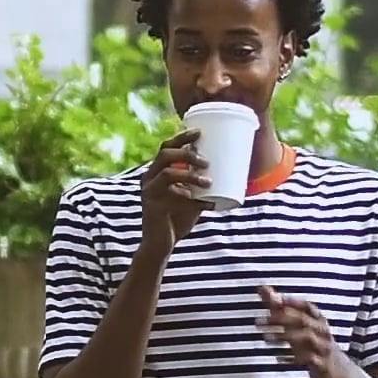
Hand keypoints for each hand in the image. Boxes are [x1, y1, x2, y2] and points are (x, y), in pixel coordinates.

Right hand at [133, 128, 218, 257]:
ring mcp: (149, 191)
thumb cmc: (176, 220)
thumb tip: (229, 177)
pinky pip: (169, 195)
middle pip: (166, 153)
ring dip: (191, 173)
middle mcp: (150, 178)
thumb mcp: (192, 200)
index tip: (200, 132)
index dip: (182, 138)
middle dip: (187, 151)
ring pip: (168, 172)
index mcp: (157, 172)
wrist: (160, 245)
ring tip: (208, 180)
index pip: (167, 147)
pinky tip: (196, 199)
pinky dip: (186, 195)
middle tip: (207, 161)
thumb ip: (202, 188)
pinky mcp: (151, 205)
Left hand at [259, 288, 345, 377]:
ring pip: (306, 337)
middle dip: (280, 319)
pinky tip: (278, 358)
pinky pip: (309, 359)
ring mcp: (324, 347)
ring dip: (285, 336)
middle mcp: (322, 331)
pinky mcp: (323, 364)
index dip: (293, 302)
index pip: (307, 307)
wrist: (340, 373)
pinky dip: (292, 358)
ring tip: (266, 338)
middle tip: (258, 321)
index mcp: (318, 321)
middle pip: (303, 320)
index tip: (276, 299)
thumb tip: (261, 287)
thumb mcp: (300, 328)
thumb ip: (280, 308)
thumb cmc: (315, 346)